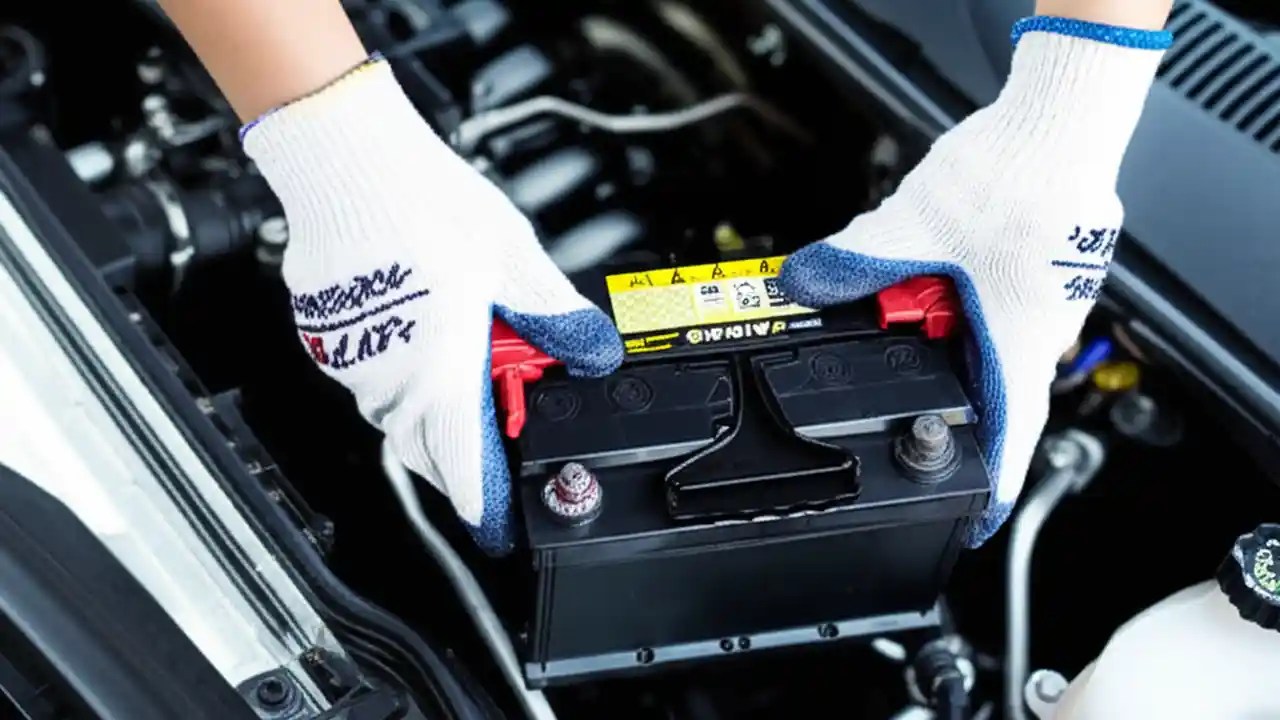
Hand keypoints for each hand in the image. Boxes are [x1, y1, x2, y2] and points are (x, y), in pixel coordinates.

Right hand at [244, 58, 621, 554]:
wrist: (346, 160)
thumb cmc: (421, 204)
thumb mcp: (515, 261)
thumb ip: (556, 318)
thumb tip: (594, 352)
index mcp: (441, 375)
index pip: (467, 470)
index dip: (488, 509)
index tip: (501, 533)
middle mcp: (389, 381)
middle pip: (429, 452)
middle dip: (464, 457)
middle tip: (496, 432)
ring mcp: (349, 361)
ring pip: (395, 416)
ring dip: (432, 410)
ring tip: (464, 360)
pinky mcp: (324, 335)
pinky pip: (366, 379)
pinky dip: (398, 373)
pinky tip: (419, 331)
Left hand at [778, 18, 1169, 544]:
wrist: (1061, 117)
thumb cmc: (1017, 174)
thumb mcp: (912, 226)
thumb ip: (855, 261)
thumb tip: (803, 280)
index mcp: (1016, 338)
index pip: (1005, 435)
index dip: (989, 486)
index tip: (978, 522)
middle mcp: (1040, 326)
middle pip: (991, 389)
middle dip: (943, 398)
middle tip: (902, 397)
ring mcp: (1046, 296)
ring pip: (989, 342)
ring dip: (947, 343)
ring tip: (908, 324)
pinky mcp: (1040, 266)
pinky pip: (996, 307)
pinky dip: (960, 307)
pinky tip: (933, 281)